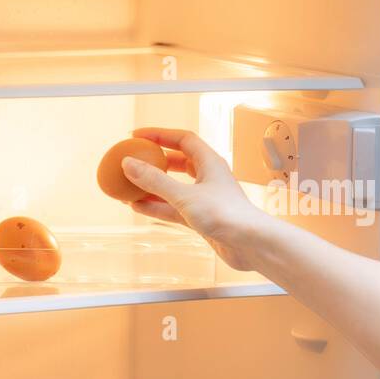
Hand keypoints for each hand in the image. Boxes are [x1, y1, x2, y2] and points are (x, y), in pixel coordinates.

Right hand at [121, 128, 270, 270]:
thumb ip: (156, 180)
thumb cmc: (226, 214)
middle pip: (177, 161)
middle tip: (132, 160)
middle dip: (155, 160)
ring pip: (173, 187)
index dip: (159, 134)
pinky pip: (174, 207)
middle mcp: (208, 177)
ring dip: (152, 186)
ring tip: (128, 186)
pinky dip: (157, 206)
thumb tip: (129, 164)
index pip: (182, 139)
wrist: (250, 244)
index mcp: (210, 162)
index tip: (136, 136)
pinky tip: (138, 207)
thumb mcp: (184, 195)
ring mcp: (204, 198)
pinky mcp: (202, 218)